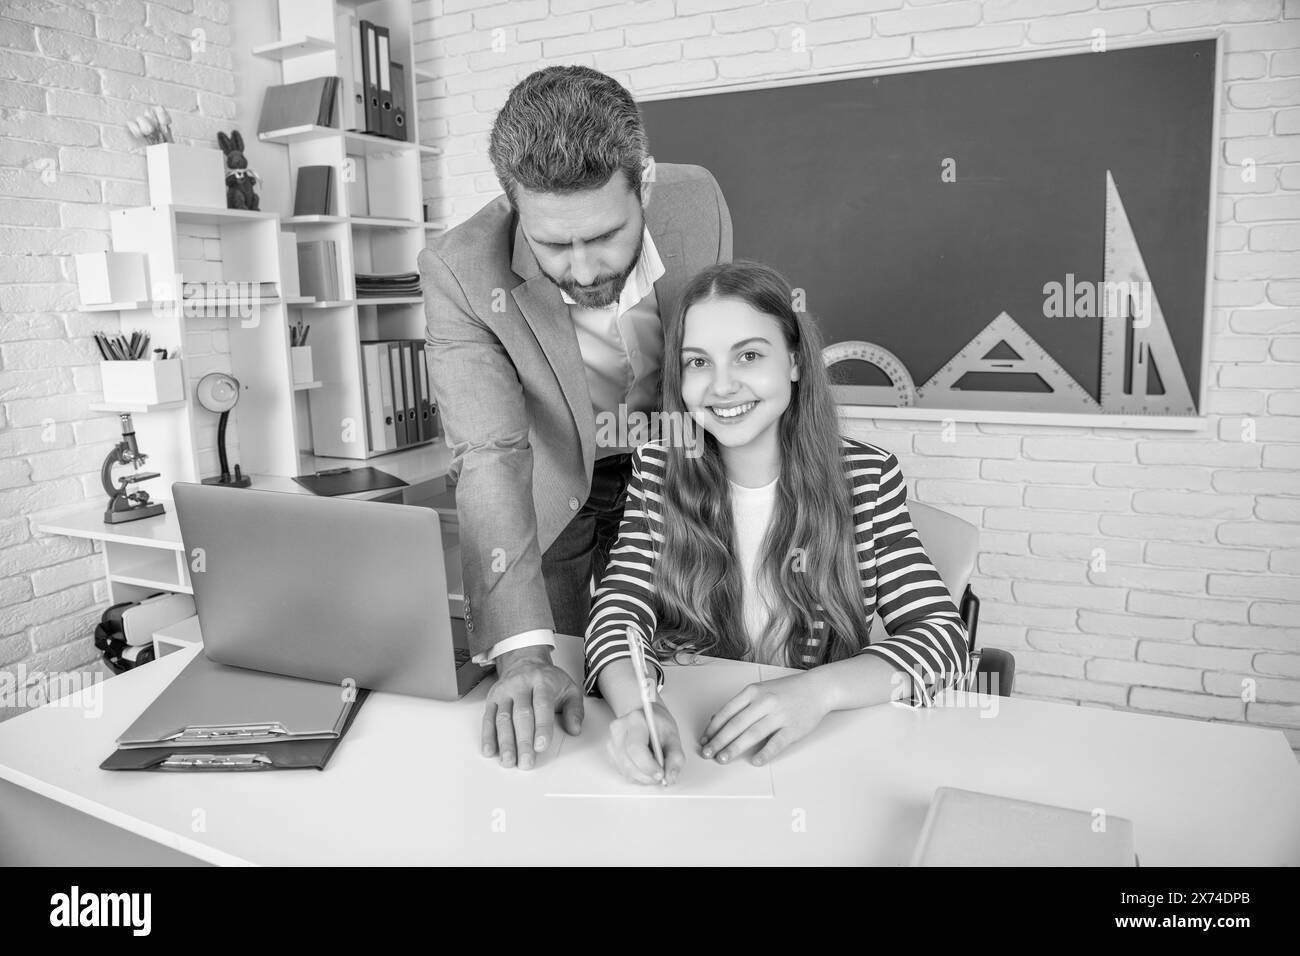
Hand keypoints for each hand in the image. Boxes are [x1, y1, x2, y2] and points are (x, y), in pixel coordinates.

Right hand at [482, 646, 582, 769]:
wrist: (525, 661)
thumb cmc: (548, 680)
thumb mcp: (569, 689)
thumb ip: (575, 710)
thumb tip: (575, 729)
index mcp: (542, 681)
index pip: (542, 705)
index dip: (542, 727)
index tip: (541, 746)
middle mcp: (521, 685)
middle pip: (521, 715)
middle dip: (523, 741)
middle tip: (526, 761)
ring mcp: (504, 692)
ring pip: (503, 718)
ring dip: (504, 742)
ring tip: (509, 761)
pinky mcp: (492, 698)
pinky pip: (488, 718)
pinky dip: (487, 736)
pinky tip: (490, 750)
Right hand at [607, 702, 684, 784]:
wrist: (646, 718)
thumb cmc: (658, 725)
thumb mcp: (673, 737)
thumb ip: (675, 757)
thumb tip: (670, 776)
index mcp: (635, 720)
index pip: (636, 748)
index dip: (648, 766)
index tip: (660, 774)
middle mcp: (619, 729)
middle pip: (628, 763)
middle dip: (647, 775)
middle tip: (661, 776)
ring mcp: (612, 741)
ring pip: (625, 770)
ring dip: (642, 777)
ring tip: (654, 770)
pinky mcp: (611, 753)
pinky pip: (622, 771)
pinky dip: (636, 775)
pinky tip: (644, 767)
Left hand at [700, 672, 832, 766]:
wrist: (818, 688)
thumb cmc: (787, 691)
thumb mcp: (761, 690)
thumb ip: (741, 704)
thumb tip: (717, 721)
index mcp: (754, 691)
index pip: (728, 711)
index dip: (713, 727)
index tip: (704, 740)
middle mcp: (765, 702)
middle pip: (736, 724)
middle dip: (719, 740)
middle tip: (708, 753)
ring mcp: (780, 715)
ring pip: (753, 734)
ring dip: (735, 748)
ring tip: (723, 758)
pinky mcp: (794, 728)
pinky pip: (776, 743)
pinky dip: (764, 753)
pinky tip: (754, 761)